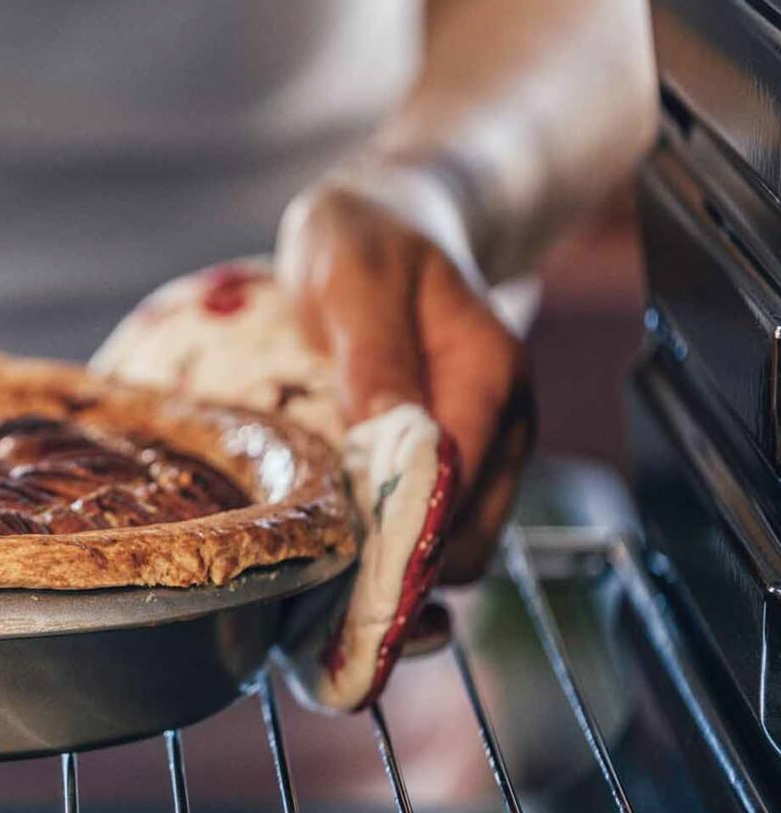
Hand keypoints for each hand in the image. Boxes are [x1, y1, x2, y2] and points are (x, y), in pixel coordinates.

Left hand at [277, 180, 532, 581]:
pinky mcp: (449, 462)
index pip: (458, 487)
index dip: (401, 539)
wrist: (391, 216)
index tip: (335, 572)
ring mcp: (482, 448)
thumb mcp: (354, 278)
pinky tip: (332, 559)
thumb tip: (385, 440)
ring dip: (391, 573)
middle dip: (397, 574)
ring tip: (315, 588)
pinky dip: (387, 554)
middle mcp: (502, 425)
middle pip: (465, 539)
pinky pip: (430, 529)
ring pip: (451, 547)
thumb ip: (374, 357)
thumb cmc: (367, 240)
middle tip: (311, 595)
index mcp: (489, 377)